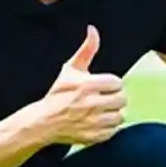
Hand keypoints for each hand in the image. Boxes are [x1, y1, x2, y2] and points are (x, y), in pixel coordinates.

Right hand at [36, 25, 125, 145]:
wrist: (44, 122)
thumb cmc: (59, 93)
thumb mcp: (70, 69)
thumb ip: (86, 50)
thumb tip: (93, 29)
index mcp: (87, 85)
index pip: (117, 82)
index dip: (110, 84)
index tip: (102, 87)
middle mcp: (91, 103)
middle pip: (122, 99)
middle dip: (114, 98)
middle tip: (104, 99)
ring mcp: (93, 122)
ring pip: (120, 116)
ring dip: (113, 113)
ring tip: (102, 111)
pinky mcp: (94, 136)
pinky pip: (114, 130)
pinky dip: (109, 127)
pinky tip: (98, 122)